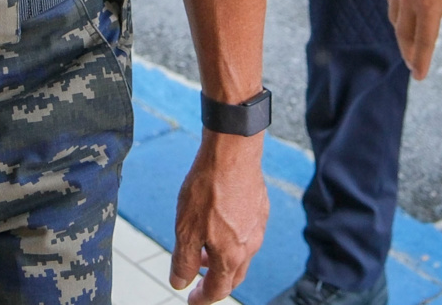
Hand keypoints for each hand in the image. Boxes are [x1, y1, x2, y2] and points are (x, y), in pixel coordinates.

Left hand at [169, 131, 267, 302]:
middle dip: (215, 282)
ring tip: (202, 248)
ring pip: (241, 254)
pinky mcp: (260, 208)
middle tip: (197, 279)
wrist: (232, 152)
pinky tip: (218, 223)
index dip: (202, 298)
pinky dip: (231, 239)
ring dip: (222, 258)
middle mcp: (250, 246)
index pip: (219, 290)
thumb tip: (180, 283)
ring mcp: (258, 227)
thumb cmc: (207, 189)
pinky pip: (247, 233)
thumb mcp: (186, 229)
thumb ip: (183, 261)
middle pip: (233, 276)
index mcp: (231, 256)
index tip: (191, 300)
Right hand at [386, 0, 441, 79]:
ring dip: (402, 35)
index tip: (419, 76)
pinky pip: (391, 3)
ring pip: (396, 20)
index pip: (424, 41)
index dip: (422, 61)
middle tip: (413, 65)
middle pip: (405, 35)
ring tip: (409, 43)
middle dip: (409, 53)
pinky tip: (403, 15)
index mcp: (428, 4)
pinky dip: (397, 16)